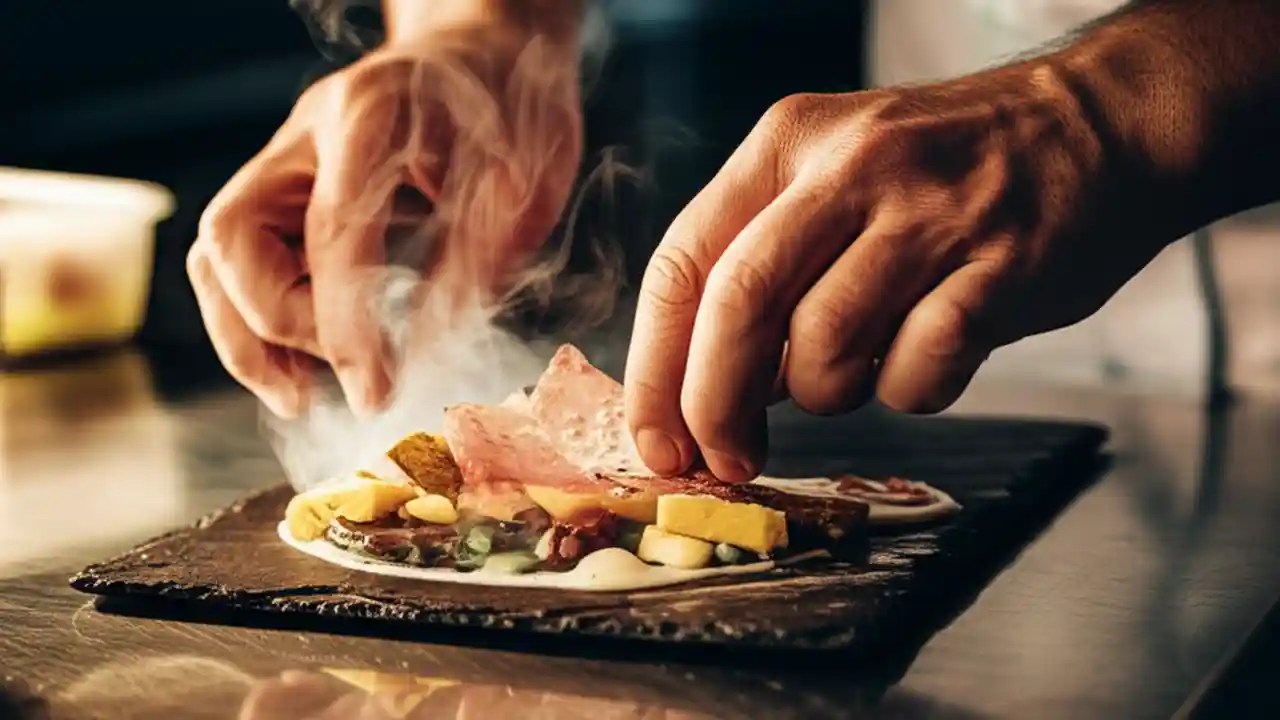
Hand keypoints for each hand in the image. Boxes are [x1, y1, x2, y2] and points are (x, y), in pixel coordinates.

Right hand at [189, 3, 581, 417]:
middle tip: (343, 385)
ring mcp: (286, 159)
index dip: (343, 324)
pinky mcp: (284, 189)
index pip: (331, 231)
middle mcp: (308, 134)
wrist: (489, 47)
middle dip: (278, 329)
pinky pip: (241, 264)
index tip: (373, 393)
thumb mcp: (524, 182)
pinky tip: (305, 366)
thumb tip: (419, 360)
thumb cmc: (515, 109)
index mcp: (373, 114)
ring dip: (246, 339)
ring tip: (299, 398)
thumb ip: (473, 263)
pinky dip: (260, 323)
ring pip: (217, 258)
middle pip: (233, 241)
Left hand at [625, 61, 1175, 481]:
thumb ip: (764, 270)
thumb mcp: (833, 181)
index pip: (683, 263)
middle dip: (714, 404)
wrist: (1093, 127)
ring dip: (826, 393)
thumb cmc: (942, 174)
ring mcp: (929, 214)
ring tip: (862, 367)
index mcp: (787, 144)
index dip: (654, 367)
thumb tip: (700, 389)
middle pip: (739, 306)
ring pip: (824, 349)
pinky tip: (931, 355)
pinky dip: (910, 390)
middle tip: (724, 458)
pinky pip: (918, 372)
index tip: (654, 437)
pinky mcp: (1001, 266)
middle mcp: (849, 168)